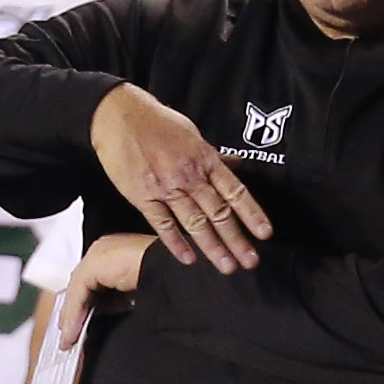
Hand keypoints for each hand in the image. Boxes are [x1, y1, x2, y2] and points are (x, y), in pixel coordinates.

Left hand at [57, 233, 157, 349]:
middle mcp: (105, 249)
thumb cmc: (167, 276)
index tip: (81, 325)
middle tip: (69, 333)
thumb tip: (104, 312)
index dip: (87, 304)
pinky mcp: (94, 265)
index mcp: (117, 250)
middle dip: (75, 311)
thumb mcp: (137, 292)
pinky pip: (78, 293)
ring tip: (69, 338)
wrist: (175, 271)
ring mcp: (98, 254)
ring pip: (78, 290)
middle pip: (82, 284)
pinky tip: (73, 331)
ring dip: (72, 316)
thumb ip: (119, 298)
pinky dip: (74, 314)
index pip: (93, 279)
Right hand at [91, 85, 272, 272]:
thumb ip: (214, 156)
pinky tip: (189, 260)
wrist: (118, 116)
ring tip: (227, 267)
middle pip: (219, 213)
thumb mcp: (192, 135)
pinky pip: (162, 224)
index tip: (265, 234)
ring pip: (194, 223)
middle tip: (251, 262)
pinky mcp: (142, 196)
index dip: (252, 214)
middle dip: (237, 240)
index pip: (235, 191)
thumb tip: (237, 164)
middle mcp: (189, 176)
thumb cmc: (158, 123)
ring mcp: (165, 187)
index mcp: (205, 159)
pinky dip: (175, 243)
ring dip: (213, 248)